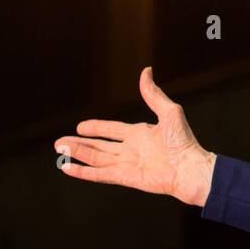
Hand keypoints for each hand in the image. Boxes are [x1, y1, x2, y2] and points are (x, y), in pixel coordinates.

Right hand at [53, 67, 216, 206]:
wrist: (190, 168)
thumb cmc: (184, 141)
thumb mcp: (169, 112)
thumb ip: (153, 94)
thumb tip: (146, 71)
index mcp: (140, 134)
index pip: (112, 130)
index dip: (96, 128)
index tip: (81, 126)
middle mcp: (131, 150)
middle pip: (99, 146)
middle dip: (79, 143)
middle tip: (59, 142)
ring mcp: (127, 164)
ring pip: (96, 158)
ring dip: (77, 153)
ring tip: (60, 148)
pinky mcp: (125, 177)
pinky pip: (99, 174)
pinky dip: (83, 171)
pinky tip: (67, 168)